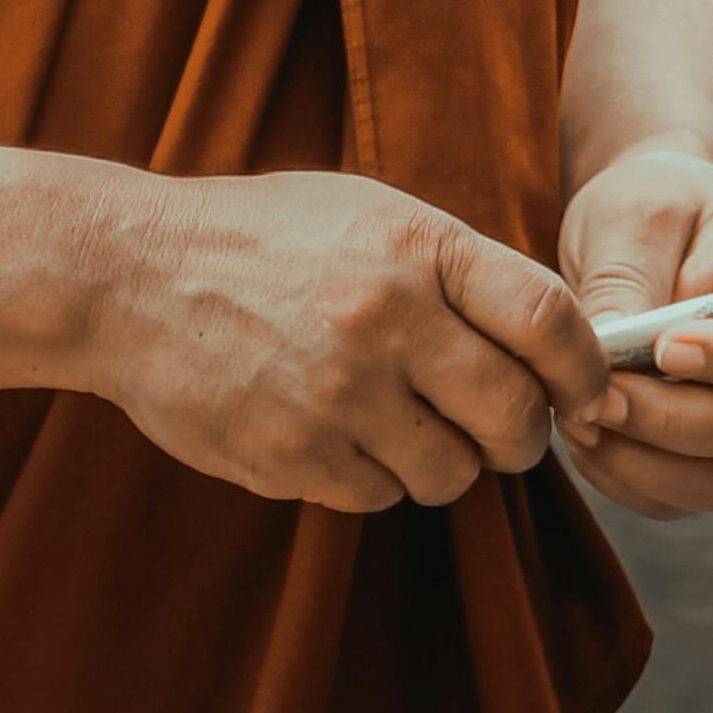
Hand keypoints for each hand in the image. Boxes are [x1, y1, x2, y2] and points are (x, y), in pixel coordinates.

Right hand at [77, 170, 605, 514]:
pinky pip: (377, 496)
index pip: (549, 320)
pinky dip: (370, 477)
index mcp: (416, 246)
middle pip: (515, 418)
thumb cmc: (263, 241)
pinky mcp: (290, 455)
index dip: (585, 371)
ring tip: (395, 421)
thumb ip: (460, 271)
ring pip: (450, 474)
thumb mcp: (369, 215)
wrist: (126, 274)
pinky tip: (331, 431)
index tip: (586, 394)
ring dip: (441, 462)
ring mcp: (335, 393)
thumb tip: (558, 345)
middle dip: (519, 437)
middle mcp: (384, 318)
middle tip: (496, 428)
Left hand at [554, 146, 712, 522]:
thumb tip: (606, 349)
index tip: (665, 349)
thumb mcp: (635, 214)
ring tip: (578, 420)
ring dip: (646, 465)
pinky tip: (581, 440)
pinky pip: (682, 498)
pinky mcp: (710, 456)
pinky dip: (627, 482)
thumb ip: (628, 276)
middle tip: (595, 398)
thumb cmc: (650, 209)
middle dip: (673, 423)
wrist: (644, 233)